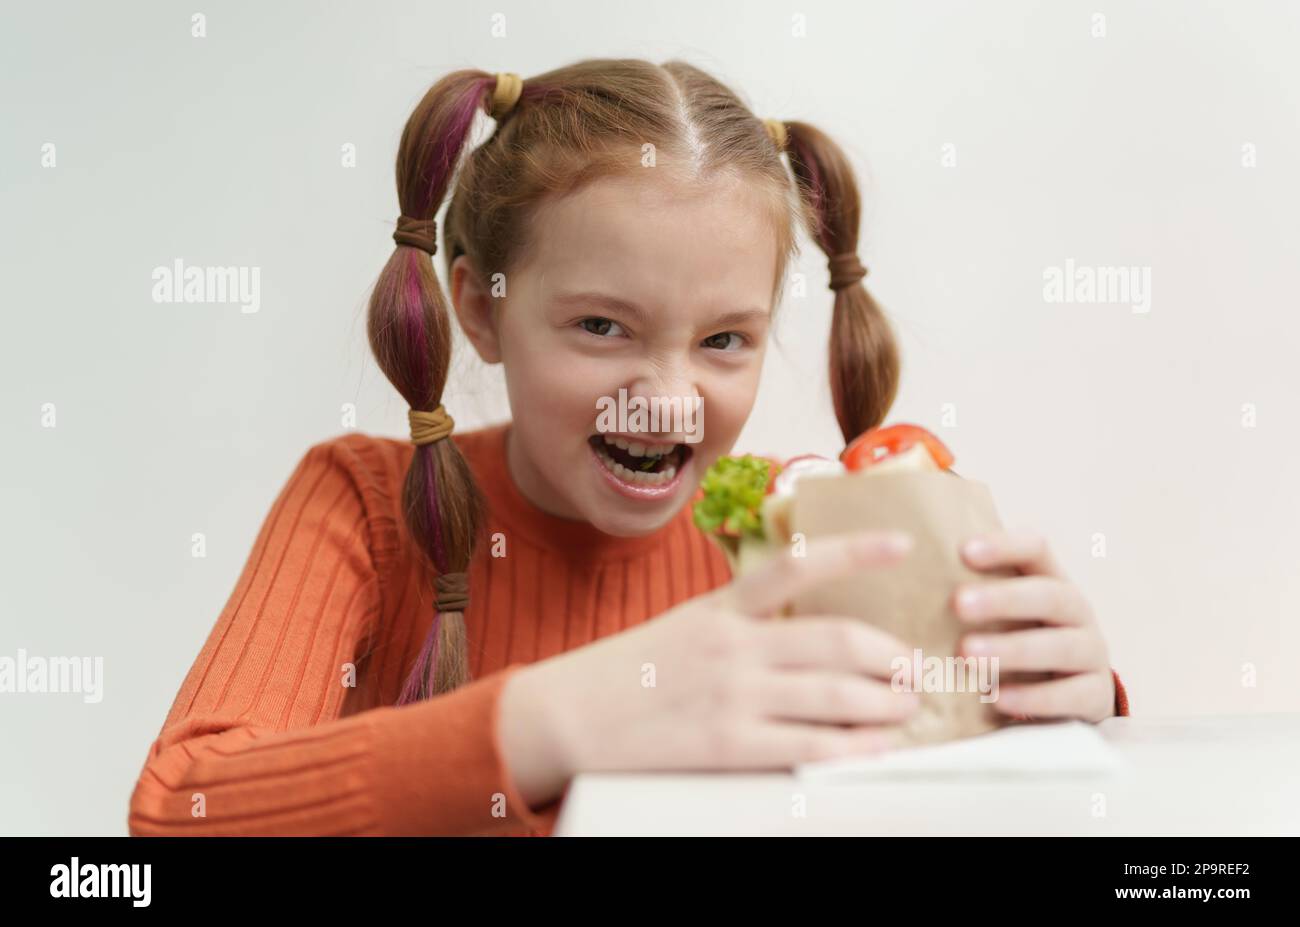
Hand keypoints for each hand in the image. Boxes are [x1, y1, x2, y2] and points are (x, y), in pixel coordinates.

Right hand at [499, 530, 922, 807]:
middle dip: (889, 653)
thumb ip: (739, 623)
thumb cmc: (625, 674)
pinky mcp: (726, 746)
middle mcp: (732, 645)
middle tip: (917, 665)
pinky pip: (806, 746)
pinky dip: (849, 748)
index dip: (854, 552)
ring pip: (832, 693)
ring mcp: (731, 695)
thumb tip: (802, 630)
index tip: (900, 544)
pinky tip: (873, 748)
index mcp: (720, 608)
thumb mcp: (682, 627)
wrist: (565, 717)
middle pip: (835, 639)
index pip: (797, 567)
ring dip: (882, 701)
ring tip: (906, 706)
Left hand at [953, 530, 1115, 722]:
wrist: (1071, 697)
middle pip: (1049, 595)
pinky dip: (1033, 698)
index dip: (1004, 547)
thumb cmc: (1018, 641)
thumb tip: (902, 577)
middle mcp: (1077, 611)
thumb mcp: (1001, 615)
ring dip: (1012, 649)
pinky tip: (998, 700)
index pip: (1035, 549)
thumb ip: (970, 595)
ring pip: (1060, 646)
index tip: (964, 551)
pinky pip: (1070, 695)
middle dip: (1003, 599)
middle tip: (958, 604)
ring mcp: (1092, 652)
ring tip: (967, 654)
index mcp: (1050, 580)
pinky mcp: (1095, 695)